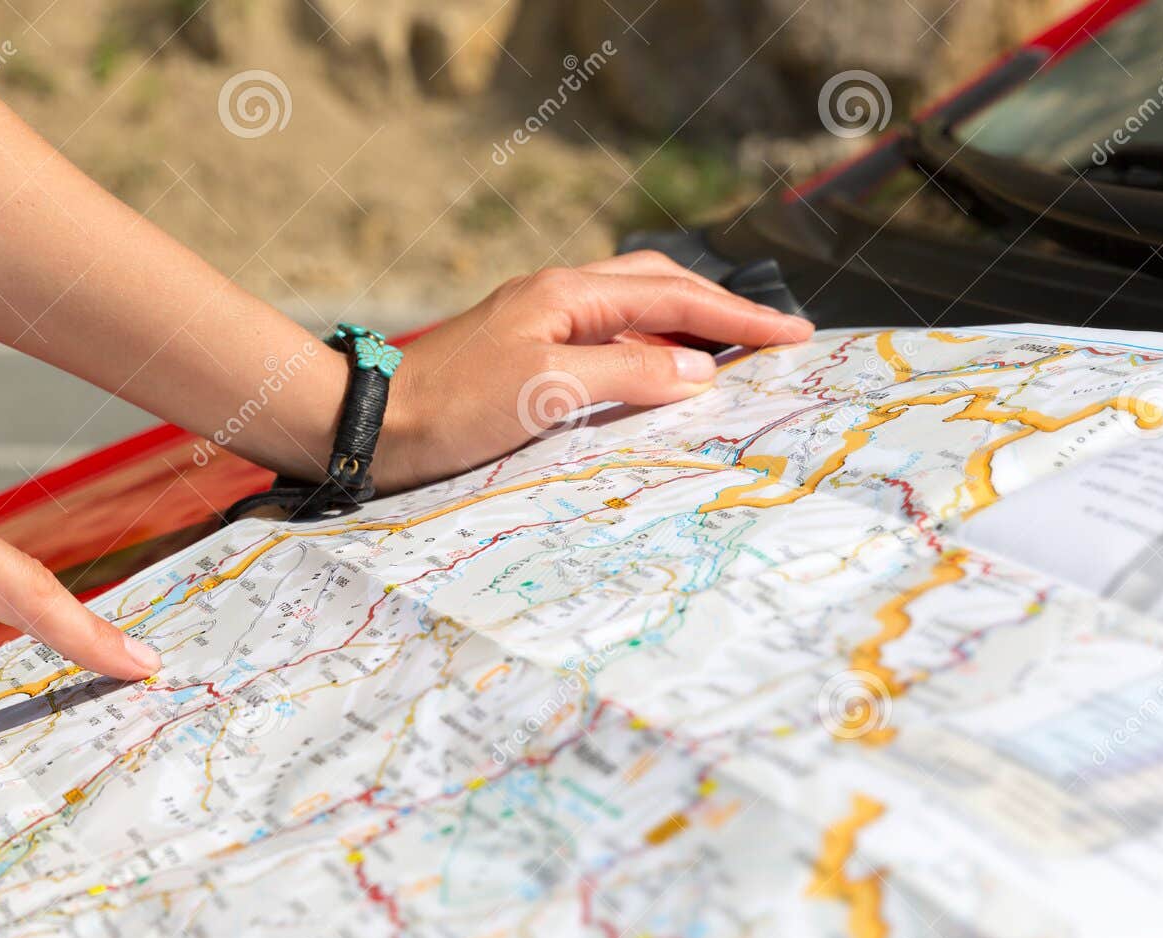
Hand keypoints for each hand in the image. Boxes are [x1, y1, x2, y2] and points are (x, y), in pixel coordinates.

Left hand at [375, 251, 813, 490]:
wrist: (369, 423)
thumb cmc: (449, 407)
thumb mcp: (546, 391)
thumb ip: (627, 375)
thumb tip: (698, 371)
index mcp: (567, 295)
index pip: (674, 297)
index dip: (738, 317)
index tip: (794, 334)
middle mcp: (556, 298)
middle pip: (657, 288)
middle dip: (718, 308)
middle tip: (771, 338)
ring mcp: (537, 324)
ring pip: (630, 313)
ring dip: (682, 328)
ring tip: (728, 355)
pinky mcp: (522, 357)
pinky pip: (604, 343)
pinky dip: (644, 354)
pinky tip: (653, 381)